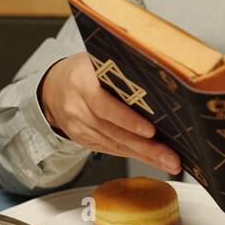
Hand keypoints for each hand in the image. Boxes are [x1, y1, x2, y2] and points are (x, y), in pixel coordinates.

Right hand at [38, 54, 180, 174]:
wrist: (53, 88)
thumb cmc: (83, 71)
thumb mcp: (96, 61)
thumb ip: (120, 70)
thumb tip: (157, 76)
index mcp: (81, 82)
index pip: (104, 104)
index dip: (127, 120)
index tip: (151, 131)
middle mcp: (78, 108)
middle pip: (114, 131)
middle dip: (146, 147)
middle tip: (171, 158)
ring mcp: (79, 128)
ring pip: (115, 145)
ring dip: (145, 156)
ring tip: (169, 162)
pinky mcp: (84, 140)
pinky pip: (111, 149)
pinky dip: (134, 155)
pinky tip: (152, 160)